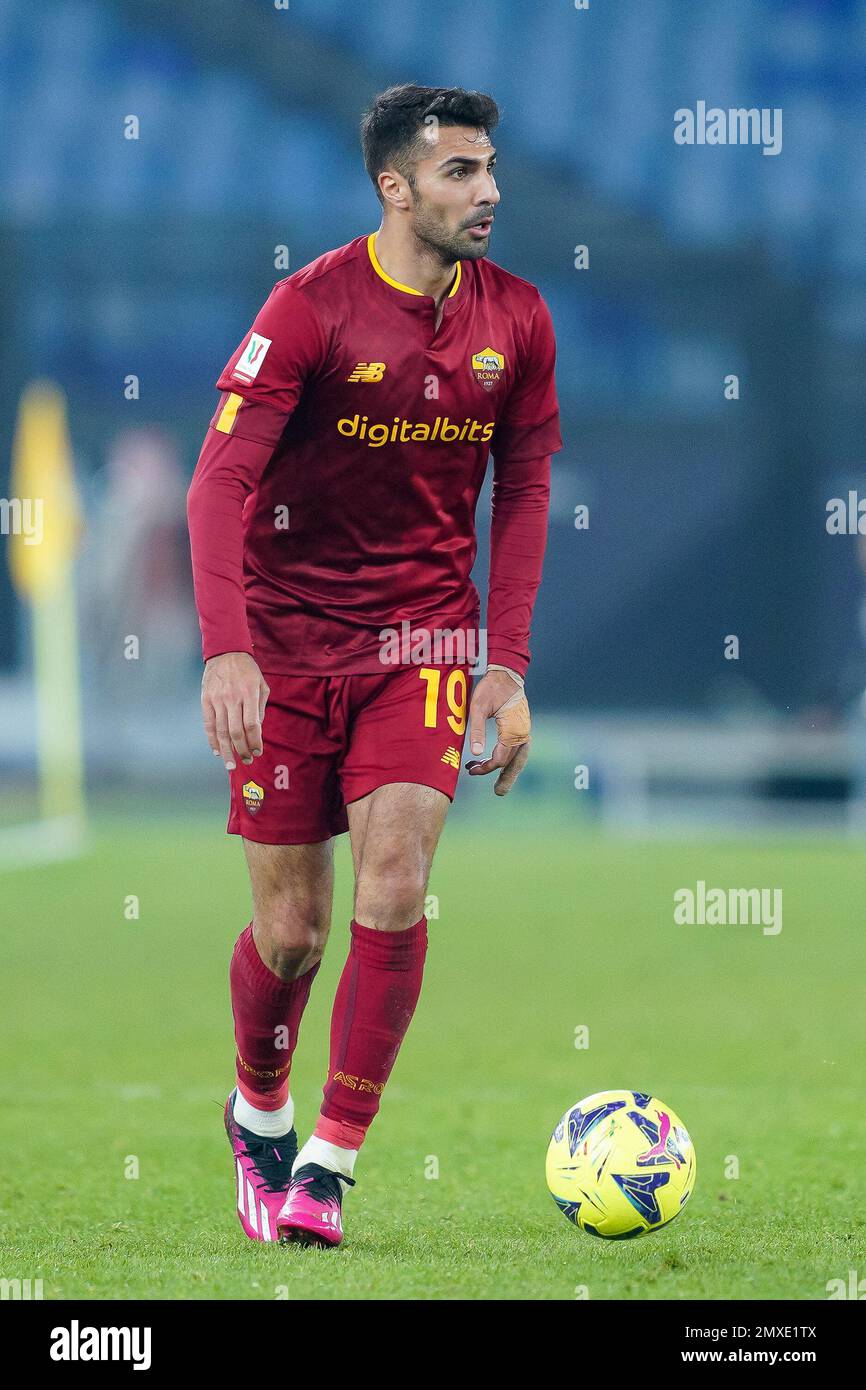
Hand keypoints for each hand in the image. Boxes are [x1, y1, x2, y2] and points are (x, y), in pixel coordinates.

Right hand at [201, 652, 268, 769]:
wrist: (225, 651)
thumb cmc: (247, 670)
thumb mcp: (261, 684)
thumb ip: (260, 707)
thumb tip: (257, 730)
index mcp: (249, 694)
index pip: (252, 725)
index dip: (255, 742)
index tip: (258, 752)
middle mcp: (232, 698)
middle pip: (237, 732)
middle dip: (242, 750)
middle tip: (247, 761)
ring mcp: (217, 700)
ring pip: (221, 732)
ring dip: (227, 751)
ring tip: (231, 764)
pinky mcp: (206, 700)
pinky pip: (208, 724)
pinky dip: (212, 740)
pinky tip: (217, 751)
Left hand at [465, 668, 530, 795]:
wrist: (507, 673)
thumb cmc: (490, 688)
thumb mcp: (478, 707)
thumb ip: (476, 730)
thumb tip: (476, 753)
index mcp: (513, 730)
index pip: (500, 758)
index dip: (485, 767)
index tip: (470, 768)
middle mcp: (523, 733)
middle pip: (515, 762)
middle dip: (506, 778)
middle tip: (498, 792)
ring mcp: (525, 730)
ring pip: (520, 757)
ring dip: (510, 771)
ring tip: (501, 785)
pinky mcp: (523, 727)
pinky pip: (519, 749)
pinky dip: (512, 759)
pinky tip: (503, 764)